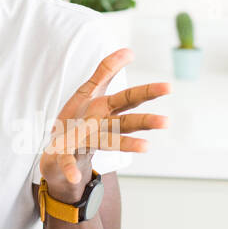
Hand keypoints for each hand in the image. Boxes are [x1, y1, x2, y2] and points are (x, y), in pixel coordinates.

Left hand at [40, 47, 170, 202]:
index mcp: (107, 110)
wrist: (57, 150)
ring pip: (108, 143)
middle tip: (166, 122)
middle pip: (126, 123)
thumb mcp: (90, 90)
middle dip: (145, 122)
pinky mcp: (66, 154)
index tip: (169, 87)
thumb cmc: (78, 118)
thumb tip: (129, 50)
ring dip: (126, 145)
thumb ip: (107, 70)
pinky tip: (76, 178)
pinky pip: (69, 162)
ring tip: (147, 148)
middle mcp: (102, 127)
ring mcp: (86, 142)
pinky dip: (71, 170)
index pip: (130, 99)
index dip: (147, 92)